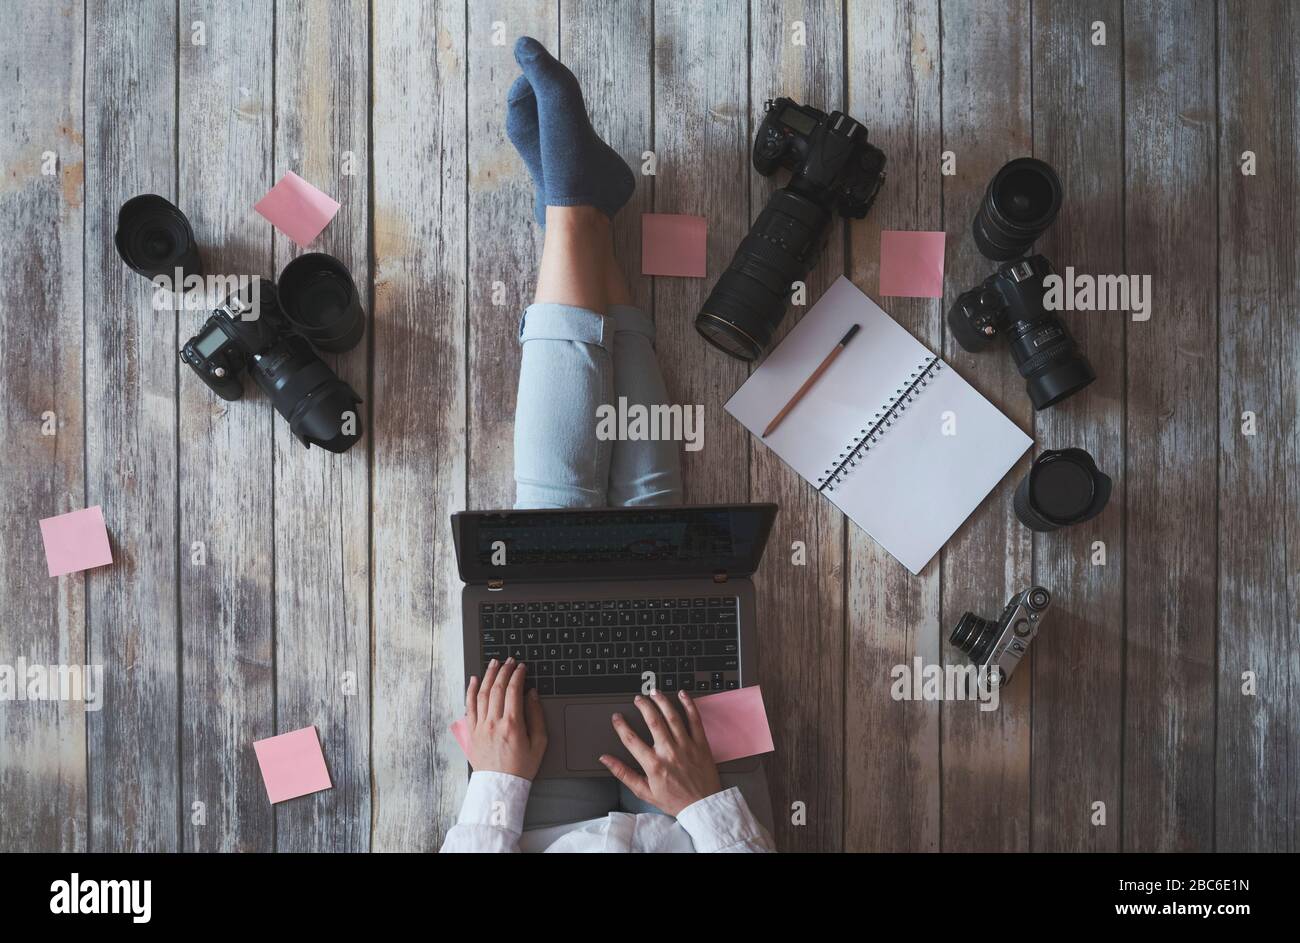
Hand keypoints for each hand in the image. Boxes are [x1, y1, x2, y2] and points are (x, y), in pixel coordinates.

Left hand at [465, 658, 547, 779]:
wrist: (500, 785)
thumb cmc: (521, 767)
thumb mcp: (539, 743)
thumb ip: (536, 716)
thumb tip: (532, 694)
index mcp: (512, 725)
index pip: (513, 691)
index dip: (518, 675)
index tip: (521, 667)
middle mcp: (494, 723)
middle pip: (497, 688)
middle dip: (504, 671)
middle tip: (509, 661)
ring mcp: (480, 727)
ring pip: (482, 694)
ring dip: (488, 676)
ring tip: (493, 663)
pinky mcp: (471, 732)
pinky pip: (469, 706)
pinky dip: (471, 691)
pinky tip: (474, 680)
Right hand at [600, 689, 722, 815]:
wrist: (702, 806)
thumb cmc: (675, 800)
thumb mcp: (644, 792)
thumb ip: (624, 774)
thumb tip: (606, 760)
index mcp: (654, 765)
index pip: (631, 740)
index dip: (621, 726)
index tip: (617, 717)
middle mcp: (669, 752)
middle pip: (653, 721)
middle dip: (643, 706)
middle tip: (638, 698)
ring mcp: (686, 746)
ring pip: (672, 716)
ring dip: (662, 701)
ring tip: (654, 692)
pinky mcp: (701, 744)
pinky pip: (694, 719)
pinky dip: (688, 705)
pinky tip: (682, 695)